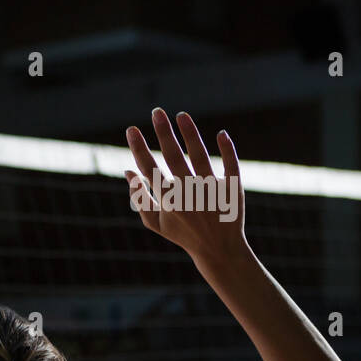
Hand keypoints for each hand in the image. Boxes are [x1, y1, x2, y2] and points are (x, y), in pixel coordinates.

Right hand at [125, 108, 248, 268]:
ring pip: (199, 155)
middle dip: (162, 132)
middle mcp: (188, 193)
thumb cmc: (183, 233)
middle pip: (173, 156)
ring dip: (190, 133)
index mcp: (167, 201)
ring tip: (181, 115)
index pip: (149, 168)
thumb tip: (128, 171)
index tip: (131, 130)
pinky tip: (220, 134)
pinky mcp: (232, 189)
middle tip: (156, 111)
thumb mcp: (155, 222)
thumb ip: (140, 198)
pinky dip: (226, 149)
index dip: (139, 147)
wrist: (219, 248)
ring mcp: (211, 190)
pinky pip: (230, 164)